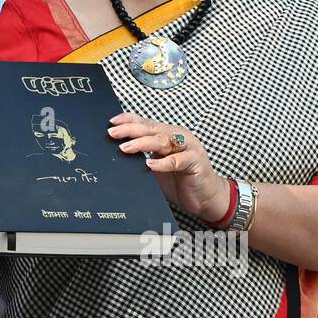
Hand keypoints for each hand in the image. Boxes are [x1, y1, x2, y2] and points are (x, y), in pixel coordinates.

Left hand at [107, 113, 230, 221]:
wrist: (205, 197)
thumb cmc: (180, 180)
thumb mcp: (157, 166)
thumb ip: (143, 157)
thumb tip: (118, 152)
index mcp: (167, 135)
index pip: (146, 123)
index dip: (129, 120)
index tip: (112, 122)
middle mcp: (177, 137)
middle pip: (152, 129)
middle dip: (130, 130)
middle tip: (113, 133)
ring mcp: (188, 147)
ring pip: (163, 140)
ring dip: (142, 143)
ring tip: (125, 148)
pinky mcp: (196, 161)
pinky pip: (177, 161)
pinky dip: (163, 162)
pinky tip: (150, 165)